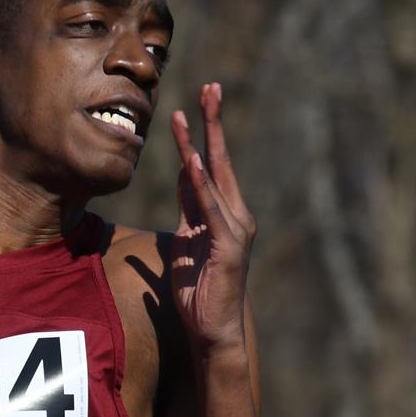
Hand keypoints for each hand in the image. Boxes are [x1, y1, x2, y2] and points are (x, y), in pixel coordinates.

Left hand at [167, 82, 255, 355]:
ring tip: (190, 114)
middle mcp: (235, 215)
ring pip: (214, 178)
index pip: (211, 164)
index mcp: (222, 213)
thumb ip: (183, 215)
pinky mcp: (227, 246)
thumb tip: (180, 178)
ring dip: (200, 144)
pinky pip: (211, 209)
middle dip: (213, 123)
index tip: (198, 101)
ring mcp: (234, 229)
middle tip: (210, 86)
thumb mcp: (183, 245)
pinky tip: (193, 161)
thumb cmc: (199, 291)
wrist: (213, 330)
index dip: (203, 132)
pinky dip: (201, 184)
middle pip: (220, 160)